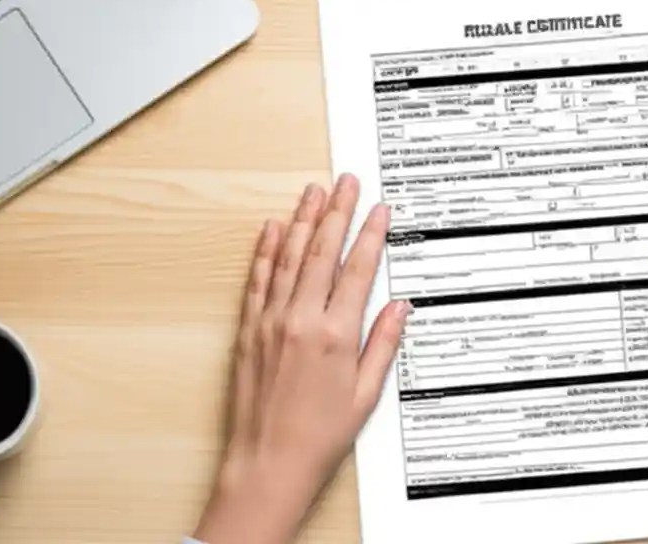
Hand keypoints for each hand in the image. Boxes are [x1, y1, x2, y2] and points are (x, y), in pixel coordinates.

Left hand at [195, 175, 409, 543]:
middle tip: (347, 183)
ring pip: (288, 256)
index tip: (379, 210)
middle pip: (322, 252)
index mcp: (336, 335)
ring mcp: (271, 322)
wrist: (268, 463)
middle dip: (338, 212)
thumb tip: (399, 307)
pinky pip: (258, 279)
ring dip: (302, 220)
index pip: (358, 269)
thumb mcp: (367, 394)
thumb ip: (383, 344)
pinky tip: (273, 229)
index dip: (370, 234)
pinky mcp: (248, 330)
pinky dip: (265, 250)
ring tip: (313, 192)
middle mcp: (301, 321)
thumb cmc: (318, 436)